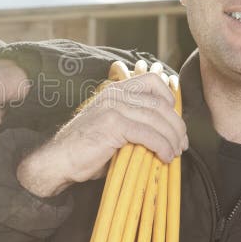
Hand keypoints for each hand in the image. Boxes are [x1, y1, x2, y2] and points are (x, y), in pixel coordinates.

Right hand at [17, 66, 186, 196]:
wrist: (59, 160)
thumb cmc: (86, 149)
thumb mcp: (112, 128)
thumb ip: (135, 123)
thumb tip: (166, 134)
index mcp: (115, 90)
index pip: (153, 81)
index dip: (170, 99)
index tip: (175, 122)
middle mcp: (114, 94)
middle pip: (159, 104)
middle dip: (176, 125)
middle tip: (182, 144)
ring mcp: (113, 107)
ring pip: (157, 119)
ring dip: (172, 138)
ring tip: (175, 153)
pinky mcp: (112, 124)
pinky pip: (148, 133)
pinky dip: (162, 146)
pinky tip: (165, 156)